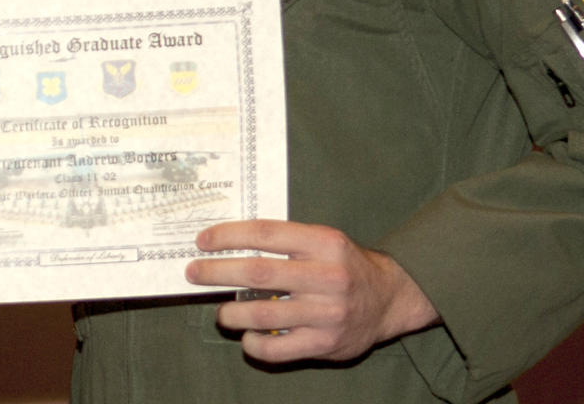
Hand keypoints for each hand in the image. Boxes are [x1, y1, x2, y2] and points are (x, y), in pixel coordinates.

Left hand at [188, 220, 439, 361]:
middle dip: (218, 272)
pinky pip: (278, 349)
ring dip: (232, 314)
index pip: (266, 234)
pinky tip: (248, 337)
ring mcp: (327, 312)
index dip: (229, 236)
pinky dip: (254, 344)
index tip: (203, 240)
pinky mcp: (326, 343)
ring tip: (222, 314)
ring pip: (263, 314)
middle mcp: (327, 276)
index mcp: (323, 242)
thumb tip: (229, 242)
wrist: (389, 298)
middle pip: (258, 273)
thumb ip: (285, 241)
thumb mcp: (322, 240)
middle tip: (194, 273)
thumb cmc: (345, 265)